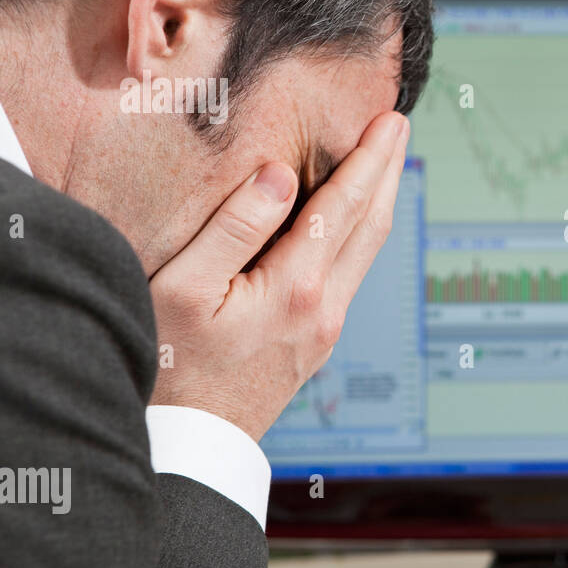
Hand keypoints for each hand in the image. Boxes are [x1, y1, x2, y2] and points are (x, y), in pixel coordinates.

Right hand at [148, 111, 409, 439]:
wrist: (186, 448)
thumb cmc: (169, 369)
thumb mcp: (183, 289)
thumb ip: (234, 227)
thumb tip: (281, 175)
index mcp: (296, 287)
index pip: (345, 206)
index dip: (369, 158)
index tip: (389, 120)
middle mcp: (324, 309)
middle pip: (372, 226)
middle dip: (387, 171)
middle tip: (399, 126)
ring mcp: (324, 331)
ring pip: (366, 254)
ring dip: (379, 202)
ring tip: (385, 164)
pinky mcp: (315, 345)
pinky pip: (349, 276)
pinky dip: (361, 235)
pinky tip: (353, 223)